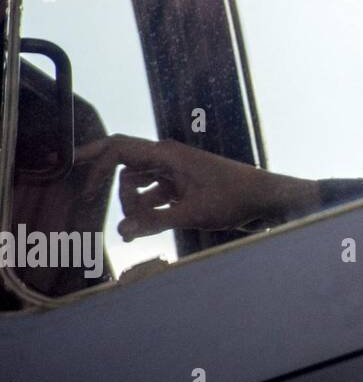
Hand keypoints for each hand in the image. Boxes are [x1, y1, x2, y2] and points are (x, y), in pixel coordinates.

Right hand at [75, 135, 321, 239]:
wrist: (265, 199)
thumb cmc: (235, 198)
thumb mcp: (193, 213)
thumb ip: (155, 222)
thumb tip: (121, 233)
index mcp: (168, 155)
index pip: (120, 149)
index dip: (94, 162)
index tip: (78, 184)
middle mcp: (169, 159)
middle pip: (124, 166)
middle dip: (109, 186)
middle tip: (91, 204)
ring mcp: (176, 173)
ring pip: (138, 186)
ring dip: (132, 206)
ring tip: (137, 230)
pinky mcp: (183, 187)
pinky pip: (153, 196)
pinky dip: (145, 211)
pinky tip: (141, 230)